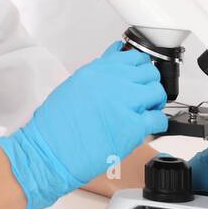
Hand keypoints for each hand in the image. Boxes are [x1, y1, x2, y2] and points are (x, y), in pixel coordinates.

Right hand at [0, 41, 168, 208]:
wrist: (49, 151)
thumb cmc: (55, 126)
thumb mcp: (74, 86)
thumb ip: (98, 74)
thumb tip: (114, 62)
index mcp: (97, 71)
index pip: (132, 57)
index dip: (139, 68)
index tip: (139, 77)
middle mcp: (113, 82)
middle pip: (148, 72)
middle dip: (148, 84)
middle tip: (143, 97)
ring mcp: (125, 103)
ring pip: (157, 92)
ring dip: (154, 102)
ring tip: (146, 112)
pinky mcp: (132, 126)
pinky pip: (158, 119)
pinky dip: (157, 123)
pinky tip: (147, 127)